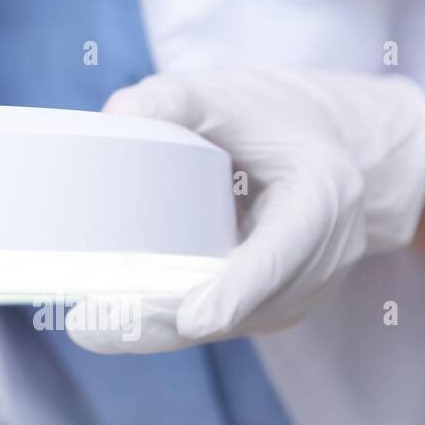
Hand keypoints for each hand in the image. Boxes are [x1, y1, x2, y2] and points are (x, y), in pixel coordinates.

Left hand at [66, 68, 424, 353]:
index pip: (282, 250)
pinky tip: (125, 321)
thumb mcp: (220, 94)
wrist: (323, 137)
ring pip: (239, 322)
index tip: (192, 321)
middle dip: (176, 321)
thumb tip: (117, 118)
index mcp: (322, 190)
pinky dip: (182, 323)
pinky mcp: (287, 299)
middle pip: (251, 304)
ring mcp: (311, 282)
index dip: (238, 289)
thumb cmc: (265, 114)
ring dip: (172, 330)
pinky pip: (236, 321)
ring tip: (95, 326)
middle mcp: (329, 248)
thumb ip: (170, 99)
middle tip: (97, 326)